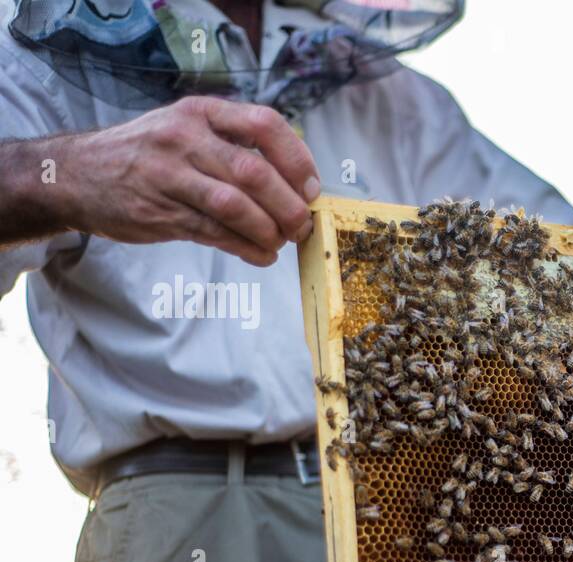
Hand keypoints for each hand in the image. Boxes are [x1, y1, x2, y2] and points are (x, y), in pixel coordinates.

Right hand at [44, 96, 318, 266]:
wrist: (77, 175)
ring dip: (269, 231)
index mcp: (200, 113)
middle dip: (289, 206)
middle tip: (302, 226)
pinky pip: (214, 233)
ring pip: (235, 207)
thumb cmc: (148, 154)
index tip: (312, 188)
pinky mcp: (159, 213)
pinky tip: (261, 255)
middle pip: (254, 173)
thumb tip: (297, 184)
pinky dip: (247, 248)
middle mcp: (184, 139)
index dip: (298, 159)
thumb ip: (234, 146)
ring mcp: (169, 176)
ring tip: (281, 242)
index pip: (265, 125)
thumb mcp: (186, 128)